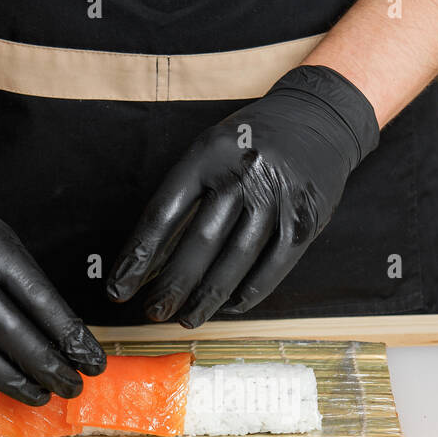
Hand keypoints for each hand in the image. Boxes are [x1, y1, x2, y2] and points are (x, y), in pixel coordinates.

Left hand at [106, 66, 378, 326]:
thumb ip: (184, 197)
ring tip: (189, 318)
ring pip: (236, 260)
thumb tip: (152, 258)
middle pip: (200, 242)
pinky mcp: (304, 219)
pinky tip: (232, 306)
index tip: (119, 288)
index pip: (163, 214)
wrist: (318, 118)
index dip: (138, 256)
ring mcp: (276, 198)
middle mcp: (241, 175)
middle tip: (154, 313)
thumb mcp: (210, 150)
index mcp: (207, 155)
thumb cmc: (251, 141)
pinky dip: (251, 291)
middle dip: (173, 285)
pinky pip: (274, 266)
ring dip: (209, 297)